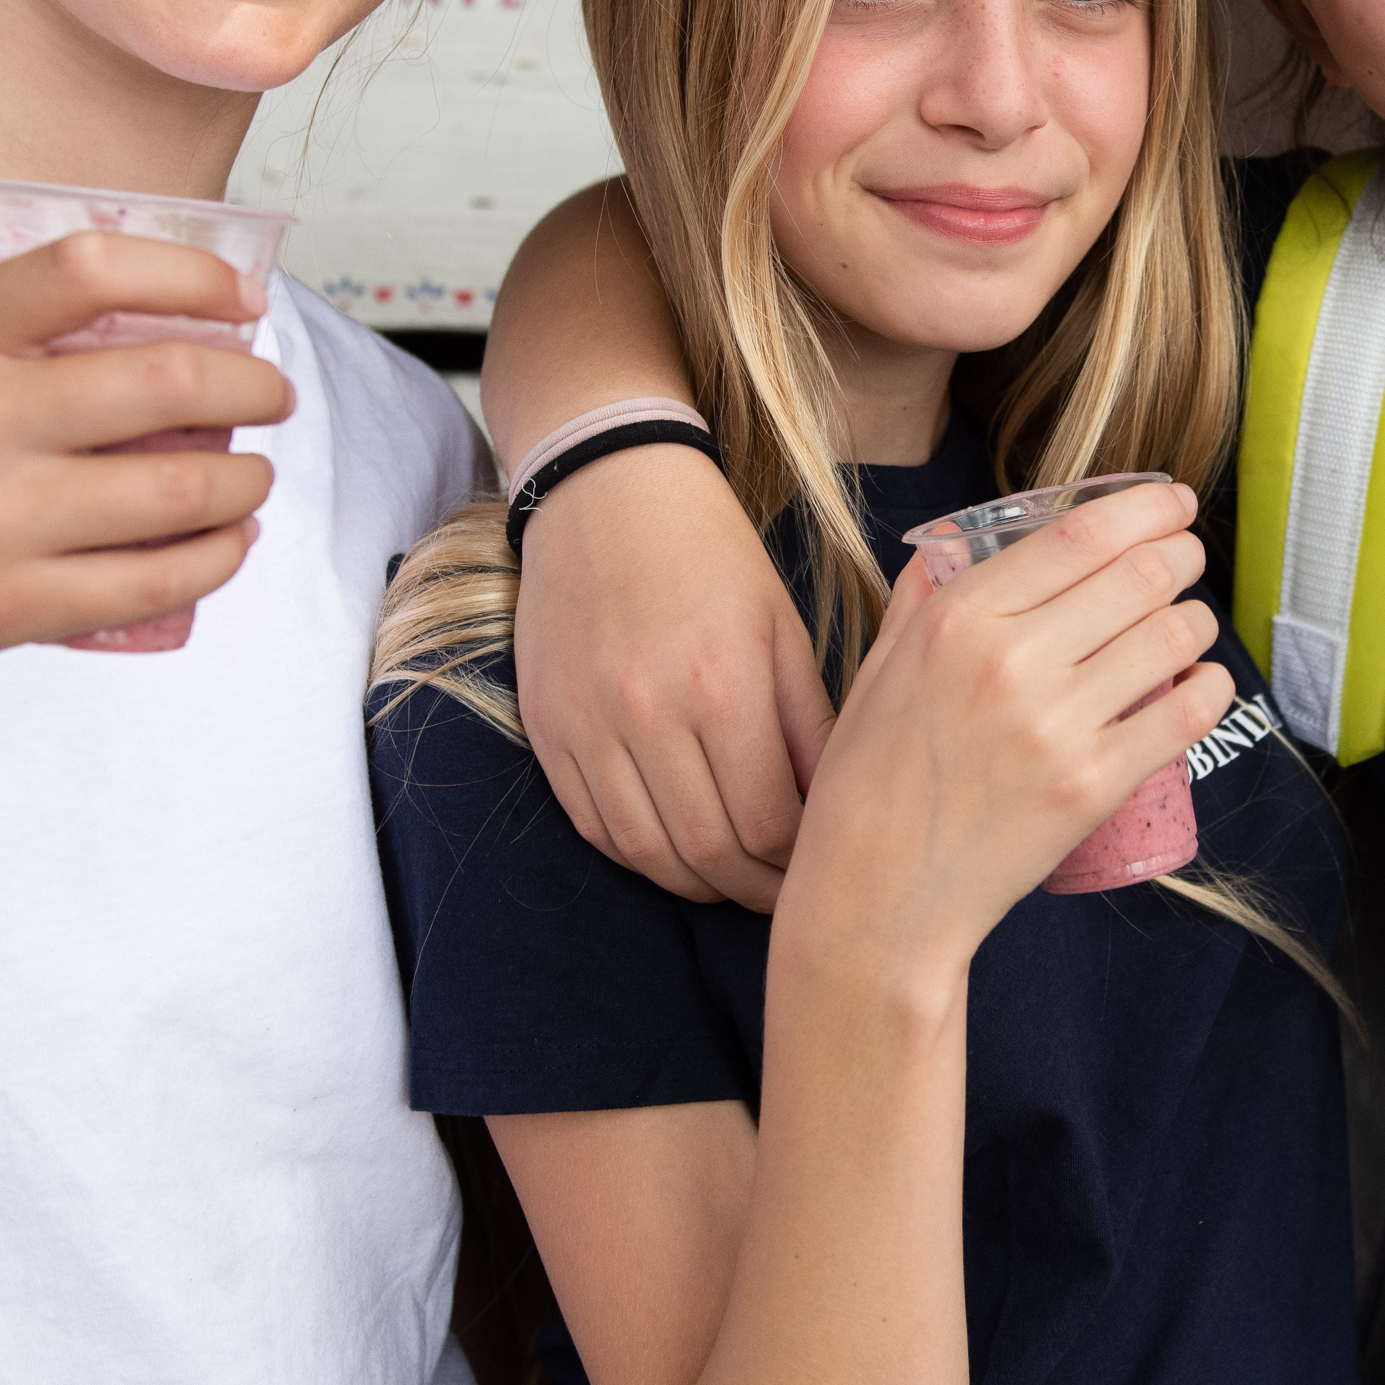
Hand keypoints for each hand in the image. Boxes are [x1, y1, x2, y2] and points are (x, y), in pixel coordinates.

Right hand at [0, 232, 292, 734]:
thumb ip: (2, 346)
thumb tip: (156, 326)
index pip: (90, 266)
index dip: (191, 272)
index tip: (239, 296)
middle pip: (167, 378)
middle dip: (253, 384)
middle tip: (271, 395)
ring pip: (181, 490)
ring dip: (247, 481)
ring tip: (250, 477)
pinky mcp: (1, 609)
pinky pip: (153, 582)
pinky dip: (216, 559)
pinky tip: (228, 543)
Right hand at [511, 444, 838, 909]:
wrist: (605, 492)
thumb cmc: (711, 554)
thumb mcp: (783, 628)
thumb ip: (811, 725)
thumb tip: (836, 808)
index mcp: (722, 685)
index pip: (769, 825)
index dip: (799, 864)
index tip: (822, 866)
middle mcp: (649, 714)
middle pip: (709, 852)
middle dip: (756, 889)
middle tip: (784, 893)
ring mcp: (589, 726)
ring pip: (647, 854)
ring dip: (697, 883)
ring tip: (733, 879)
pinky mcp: (548, 729)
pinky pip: (594, 825)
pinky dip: (638, 854)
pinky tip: (674, 849)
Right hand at [779, 482, 1233, 977]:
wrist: (877, 899)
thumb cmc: (869, 785)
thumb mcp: (878, 669)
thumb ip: (922, 599)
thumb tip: (958, 546)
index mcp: (958, 618)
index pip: (1080, 534)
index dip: (1145, 508)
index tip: (1172, 502)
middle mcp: (1012, 660)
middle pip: (1140, 575)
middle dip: (1181, 556)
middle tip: (1188, 558)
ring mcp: (1058, 724)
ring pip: (1173, 638)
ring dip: (1197, 621)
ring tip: (1190, 626)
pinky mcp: (1093, 785)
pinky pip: (1184, 715)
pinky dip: (1210, 689)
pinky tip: (1204, 684)